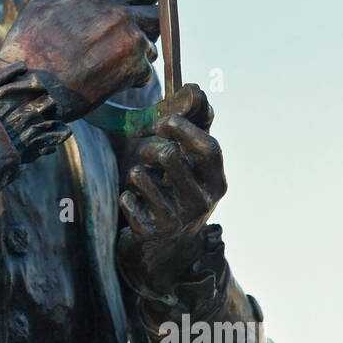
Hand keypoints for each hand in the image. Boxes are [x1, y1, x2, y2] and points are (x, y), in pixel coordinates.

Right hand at [0, 0, 159, 118]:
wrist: (28, 87)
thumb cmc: (29, 46)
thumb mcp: (43, 3)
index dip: (147, 1)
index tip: (143, 9)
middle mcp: (122, 16)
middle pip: (158, 17)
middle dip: (146, 27)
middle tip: (128, 39)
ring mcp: (131, 44)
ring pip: (152, 47)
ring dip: (138, 54)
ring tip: (110, 63)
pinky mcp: (133, 72)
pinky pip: (145, 73)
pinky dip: (132, 78)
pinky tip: (109, 79)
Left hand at [117, 84, 226, 298]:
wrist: (167, 254)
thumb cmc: (178, 198)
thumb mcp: (193, 170)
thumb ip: (194, 132)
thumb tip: (197, 89)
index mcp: (216, 182)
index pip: (208, 149)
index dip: (184, 129)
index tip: (163, 120)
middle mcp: (203, 202)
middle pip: (169, 156)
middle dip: (150, 148)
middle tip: (147, 154)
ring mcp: (179, 220)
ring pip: (142, 174)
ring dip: (135, 171)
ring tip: (142, 181)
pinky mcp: (153, 232)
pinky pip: (127, 198)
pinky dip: (126, 197)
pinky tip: (136, 205)